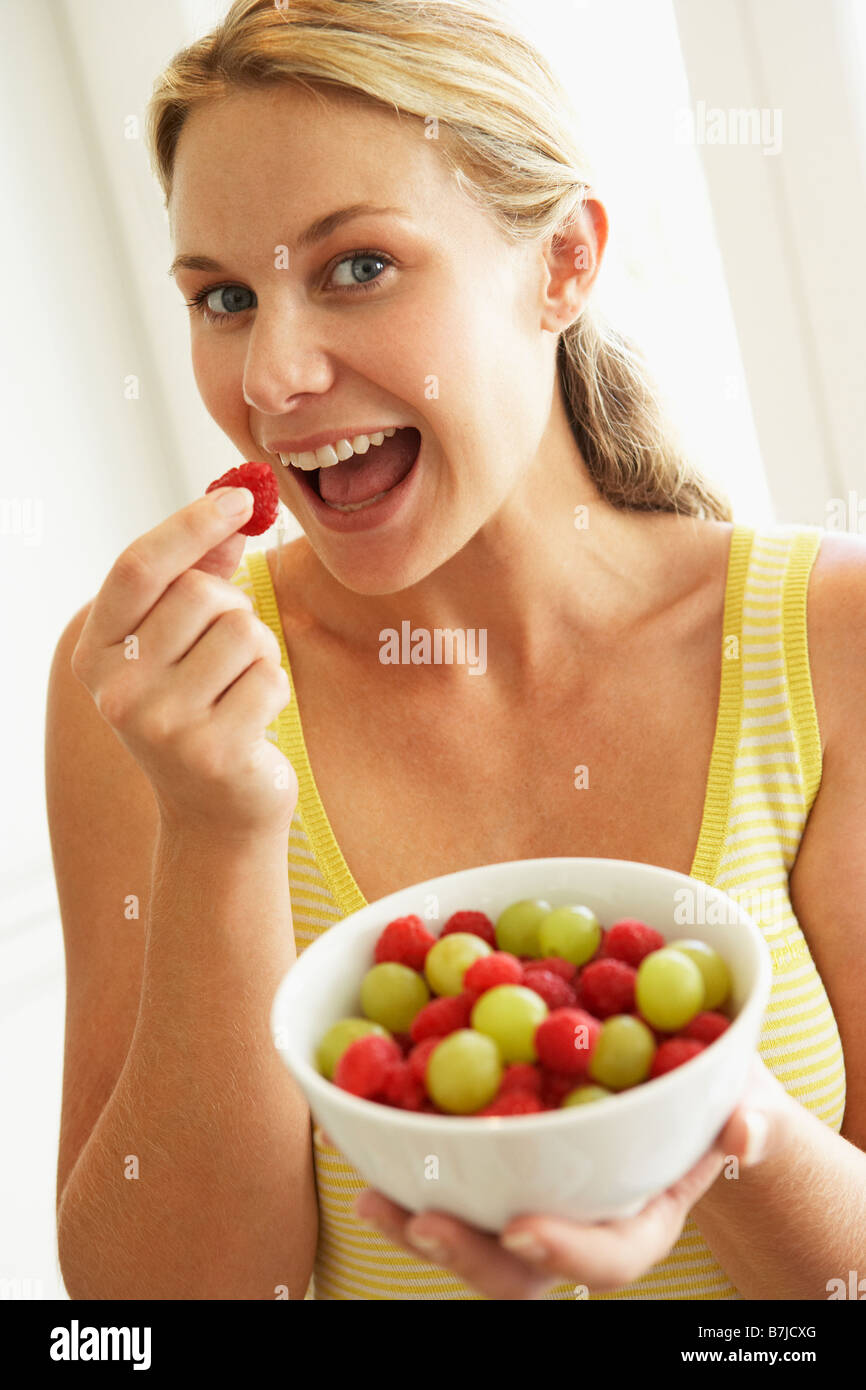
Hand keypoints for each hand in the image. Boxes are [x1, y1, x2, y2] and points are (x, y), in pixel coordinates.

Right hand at [71, 488, 297, 842]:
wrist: (214, 812)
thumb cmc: (200, 710)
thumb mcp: (182, 643)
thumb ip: (199, 574)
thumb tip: (232, 502)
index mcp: (97, 651)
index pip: (139, 567)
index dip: (190, 524)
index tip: (240, 497)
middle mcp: (115, 689)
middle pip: (203, 595)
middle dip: (235, 610)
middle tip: (229, 654)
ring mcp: (160, 725)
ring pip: (245, 632)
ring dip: (260, 653)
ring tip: (239, 689)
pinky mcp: (211, 752)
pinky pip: (270, 677)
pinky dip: (275, 690)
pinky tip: (254, 720)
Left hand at [318, 1056, 784, 1298]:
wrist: (674, 1073)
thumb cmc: (708, 1091)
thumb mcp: (738, 1098)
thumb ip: (743, 1118)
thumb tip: (745, 1129)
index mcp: (638, 1216)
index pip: (609, 1258)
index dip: (566, 1250)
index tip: (523, 1229)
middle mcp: (577, 1220)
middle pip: (522, 1269)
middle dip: (471, 1255)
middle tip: (424, 1223)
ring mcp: (531, 1199)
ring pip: (475, 1236)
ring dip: (419, 1222)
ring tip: (377, 1199)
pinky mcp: (491, 1166)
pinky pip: (449, 1183)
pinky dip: (405, 1166)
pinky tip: (363, 1144)